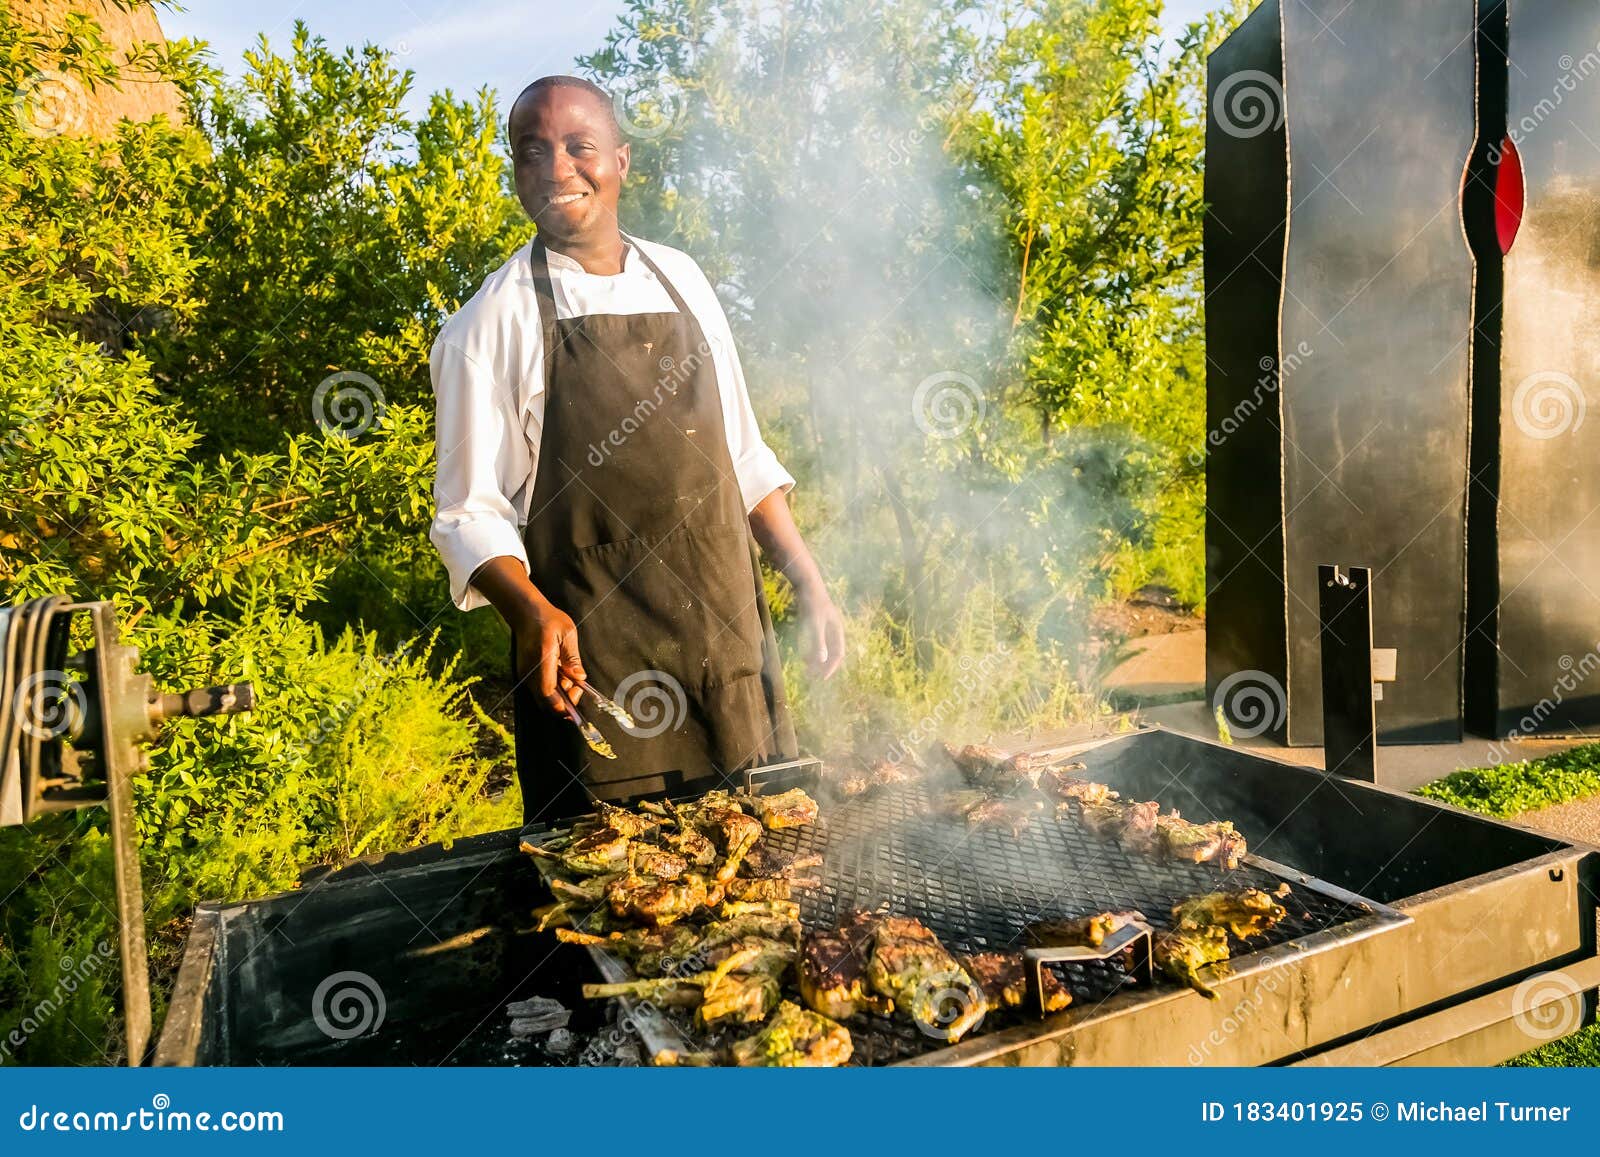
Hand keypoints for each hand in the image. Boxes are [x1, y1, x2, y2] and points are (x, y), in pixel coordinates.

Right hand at [513, 595, 586, 714]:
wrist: (526, 613)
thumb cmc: (549, 620)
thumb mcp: (567, 634)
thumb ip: (573, 658)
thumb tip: (579, 677)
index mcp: (541, 660)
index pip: (548, 692)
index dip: (561, 706)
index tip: (576, 704)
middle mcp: (529, 671)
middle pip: (544, 701)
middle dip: (563, 703)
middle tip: (577, 687)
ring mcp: (525, 674)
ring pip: (542, 697)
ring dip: (558, 695)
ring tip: (569, 676)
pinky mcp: (525, 674)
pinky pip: (539, 690)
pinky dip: (552, 689)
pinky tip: (561, 674)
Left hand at [795, 586, 845, 678]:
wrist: (806, 584)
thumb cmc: (812, 603)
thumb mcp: (814, 624)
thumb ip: (818, 642)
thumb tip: (822, 660)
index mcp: (837, 630)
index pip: (838, 654)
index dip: (831, 667)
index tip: (822, 678)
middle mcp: (833, 629)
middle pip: (831, 653)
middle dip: (823, 666)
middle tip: (813, 678)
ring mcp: (825, 626)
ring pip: (823, 648)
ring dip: (817, 660)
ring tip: (807, 669)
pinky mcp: (816, 623)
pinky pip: (816, 642)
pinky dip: (811, 650)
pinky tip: (803, 656)